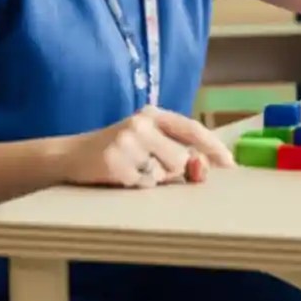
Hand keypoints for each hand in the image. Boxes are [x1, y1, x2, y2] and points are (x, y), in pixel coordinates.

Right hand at [63, 106, 234, 187]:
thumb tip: (203, 168)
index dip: (213, 147)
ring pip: (163, 173)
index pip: (192, 129)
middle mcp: (140, 124)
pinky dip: (136, 186)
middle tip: (149, 166)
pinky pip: (143, 185)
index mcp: (152, 115)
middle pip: (180, 159)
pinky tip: (120, 176)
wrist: (70, 155)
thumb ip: (176, 151)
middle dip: (173, 171)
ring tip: (132, 169)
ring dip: (153, 179)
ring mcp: (126, 142)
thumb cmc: (118, 151)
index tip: (230, 164)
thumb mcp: (147, 142)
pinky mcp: (114, 162)